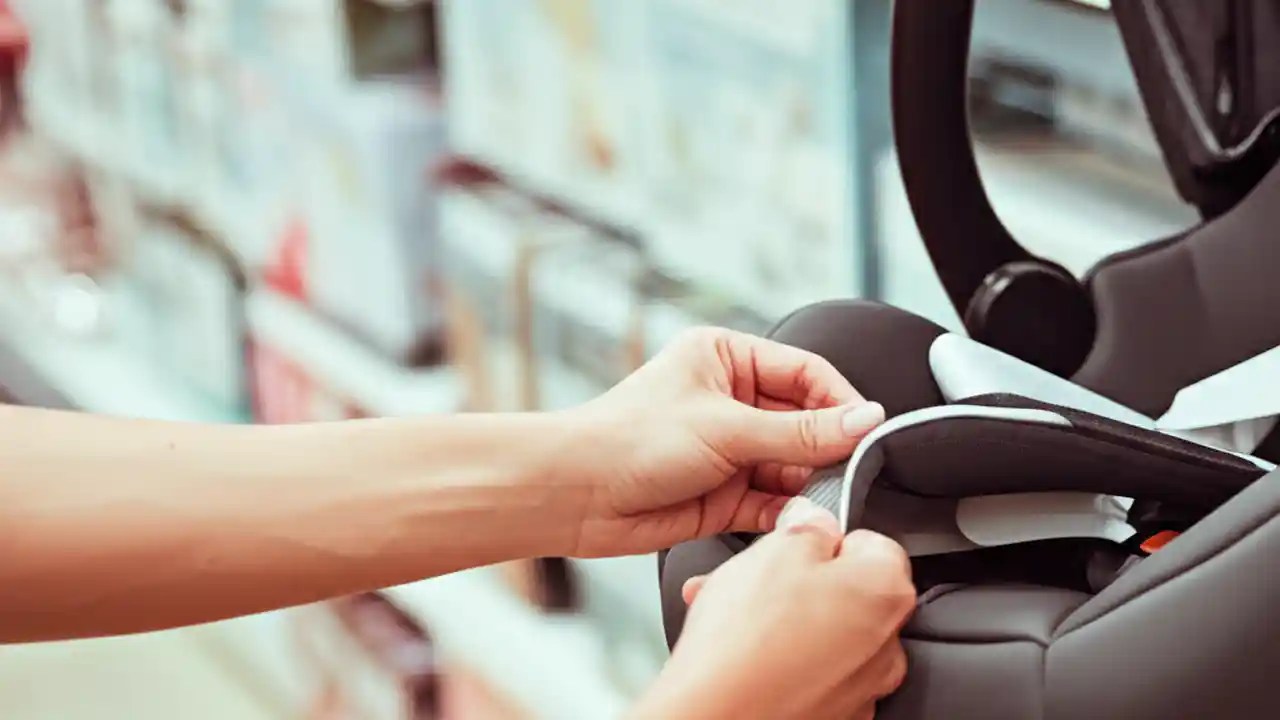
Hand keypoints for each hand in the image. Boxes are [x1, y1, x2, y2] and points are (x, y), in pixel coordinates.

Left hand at [564, 327, 884, 556]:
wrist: (575, 495)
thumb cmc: (629, 439)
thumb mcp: (727, 427)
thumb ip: (801, 431)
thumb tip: (864, 420)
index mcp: (727, 358)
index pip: (806, 371)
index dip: (841, 400)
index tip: (870, 429)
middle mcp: (731, 400)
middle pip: (805, 421)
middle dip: (826, 448)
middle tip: (849, 470)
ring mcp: (729, 448)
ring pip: (792, 465)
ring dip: (808, 483)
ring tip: (819, 497)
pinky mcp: (724, 494)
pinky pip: (772, 501)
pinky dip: (786, 511)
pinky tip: (794, 517)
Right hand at [633, 499, 914, 719]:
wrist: (716, 716)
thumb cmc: (747, 642)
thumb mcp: (777, 550)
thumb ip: (808, 526)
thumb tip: (814, 522)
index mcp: (885, 592)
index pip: (870, 543)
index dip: (824, 538)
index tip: (795, 545)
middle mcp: (886, 646)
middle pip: (845, 592)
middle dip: (797, 582)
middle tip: (754, 579)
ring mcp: (860, 689)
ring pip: (822, 634)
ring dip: (783, 620)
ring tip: (732, 616)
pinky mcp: (832, 716)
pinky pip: (810, 674)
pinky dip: (782, 661)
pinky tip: (743, 652)